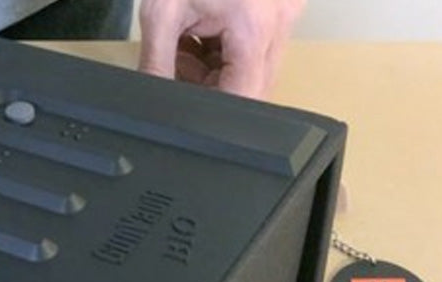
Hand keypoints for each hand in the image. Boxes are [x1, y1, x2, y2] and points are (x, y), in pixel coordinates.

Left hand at [138, 0, 304, 97]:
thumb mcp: (162, 13)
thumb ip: (157, 65)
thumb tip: (154, 102)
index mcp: (254, 26)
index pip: (244, 96)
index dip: (214, 110)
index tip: (189, 110)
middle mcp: (280, 22)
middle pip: (252, 85)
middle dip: (213, 86)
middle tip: (182, 64)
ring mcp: (287, 13)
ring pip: (254, 69)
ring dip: (219, 68)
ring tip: (193, 37)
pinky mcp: (283, 7)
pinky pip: (257, 47)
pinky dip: (226, 48)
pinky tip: (205, 28)